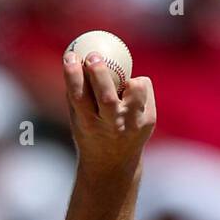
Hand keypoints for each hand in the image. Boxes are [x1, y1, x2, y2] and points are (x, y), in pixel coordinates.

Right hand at [64, 50, 155, 177]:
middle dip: (99, 72)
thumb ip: (76, 94)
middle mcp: (111, 126)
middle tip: (93, 55)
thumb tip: (72, 58)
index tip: (70, 55)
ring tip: (121, 81)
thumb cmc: (91, 133)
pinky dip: (137, 85)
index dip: (73, 74)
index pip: (79, 97)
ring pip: (135, 89)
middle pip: (106, 96)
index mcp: (88, 125)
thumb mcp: (78, 119)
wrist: (113, 164)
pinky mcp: (149, 120)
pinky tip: (131, 95)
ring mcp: (133, 124)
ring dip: (128, 79)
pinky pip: (145, 89)